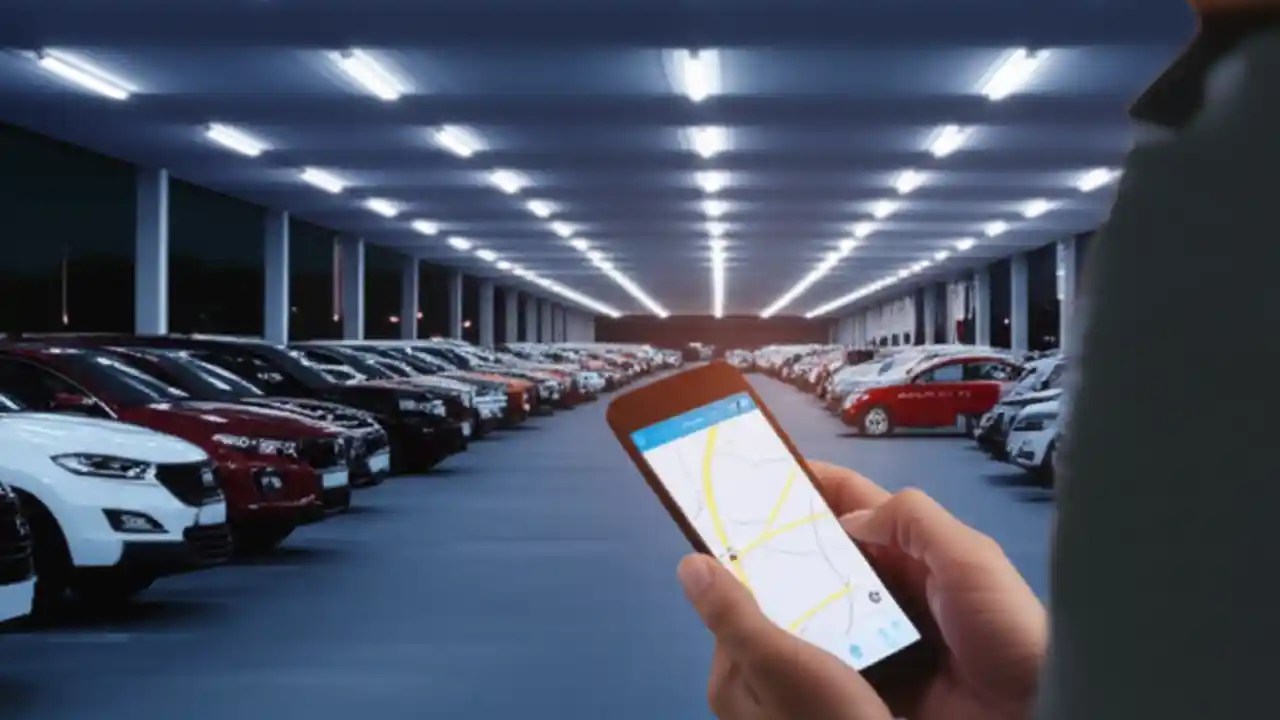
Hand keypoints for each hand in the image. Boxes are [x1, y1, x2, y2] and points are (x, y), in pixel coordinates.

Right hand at [677, 460, 1047, 719]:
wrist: (1032, 713)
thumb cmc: (1005, 627)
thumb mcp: (969, 557)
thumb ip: (913, 521)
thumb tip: (844, 517)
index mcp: (914, 548)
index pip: (853, 503)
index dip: (811, 483)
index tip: (761, 473)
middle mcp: (891, 585)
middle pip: (825, 553)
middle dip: (782, 541)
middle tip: (732, 535)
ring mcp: (880, 633)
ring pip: (819, 604)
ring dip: (782, 595)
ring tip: (735, 584)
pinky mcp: (874, 677)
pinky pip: (827, 655)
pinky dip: (798, 646)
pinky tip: (765, 638)